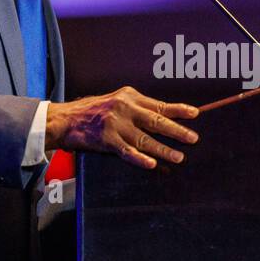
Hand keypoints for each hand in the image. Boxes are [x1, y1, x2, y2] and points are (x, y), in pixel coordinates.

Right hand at [45, 87, 198, 168]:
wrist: (64, 119)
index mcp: (129, 96)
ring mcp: (115, 124)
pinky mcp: (106, 139)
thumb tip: (162, 117)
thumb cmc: (92, 111)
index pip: (159, 104)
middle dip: (177, 131)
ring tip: (178, 157)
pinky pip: (127, 151)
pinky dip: (140, 158)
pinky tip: (151, 164)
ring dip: (163, 149)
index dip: (178, 110)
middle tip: (193, 138)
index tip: (195, 114)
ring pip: (145, 139)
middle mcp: (124, 108)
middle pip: (156, 121)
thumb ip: (136, 107)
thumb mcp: (115, 100)